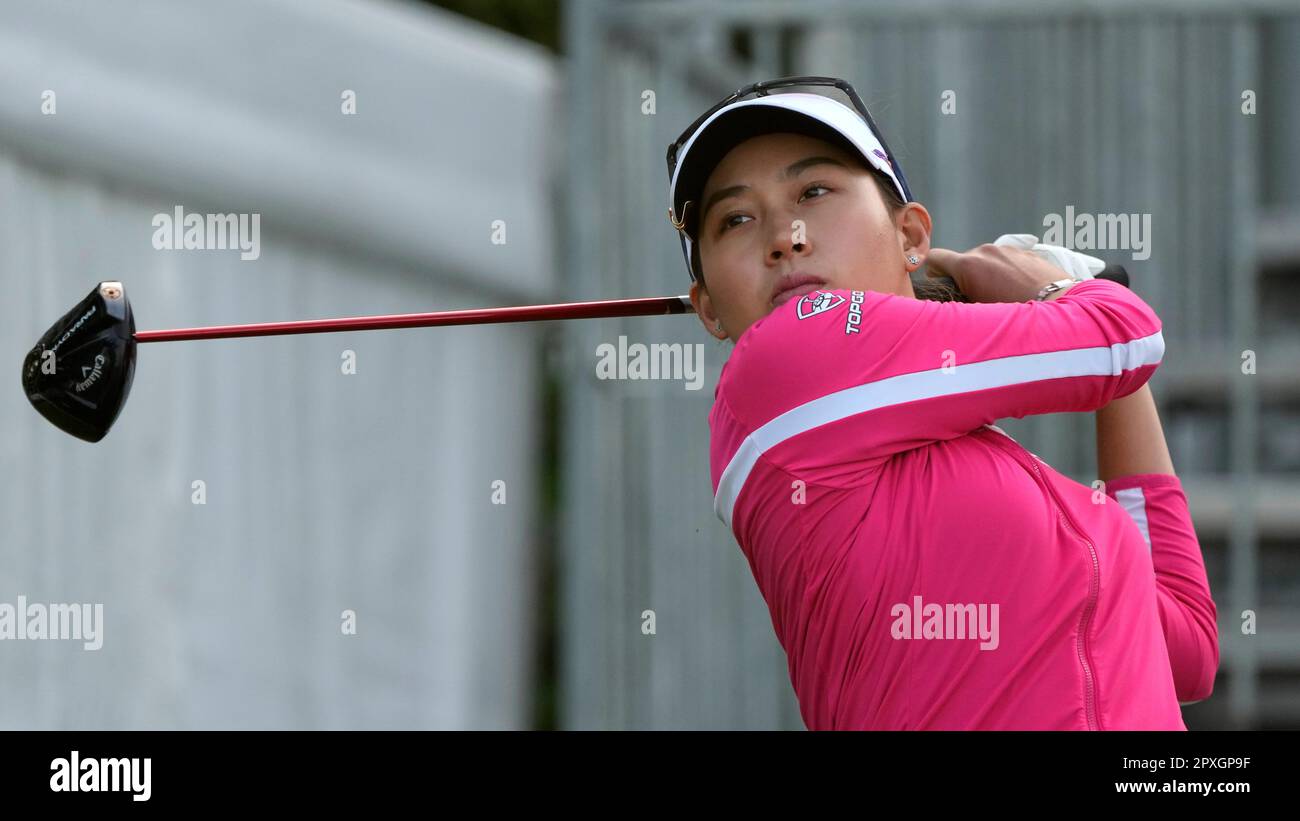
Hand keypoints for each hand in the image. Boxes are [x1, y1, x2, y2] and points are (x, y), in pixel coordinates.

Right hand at [925, 243, 1069, 303]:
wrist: (1060, 309)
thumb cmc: (1015, 317)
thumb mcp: (978, 314)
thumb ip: (958, 303)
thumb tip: (949, 306)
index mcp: (968, 265)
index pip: (934, 257)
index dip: (933, 272)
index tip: (942, 286)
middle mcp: (986, 251)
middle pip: (963, 260)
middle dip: (965, 277)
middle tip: (977, 300)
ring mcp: (1008, 249)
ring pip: (987, 259)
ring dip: (988, 274)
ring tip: (1004, 297)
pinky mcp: (1028, 252)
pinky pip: (1008, 260)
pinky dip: (1008, 272)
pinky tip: (1021, 291)